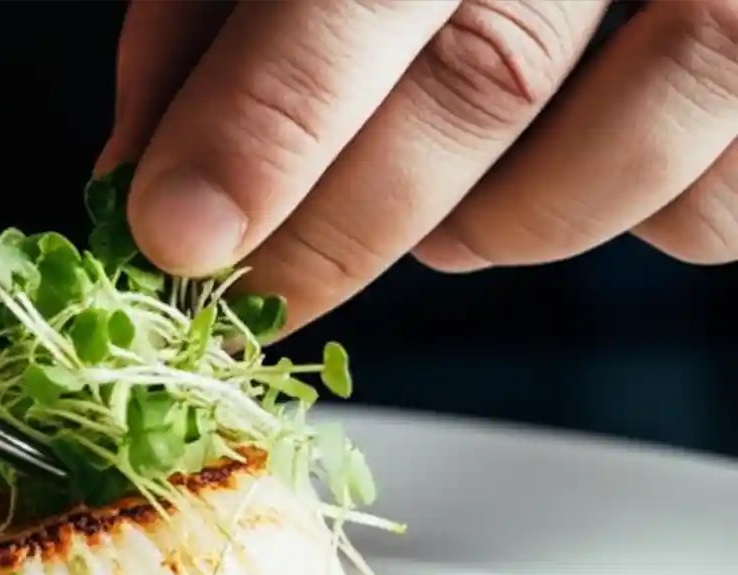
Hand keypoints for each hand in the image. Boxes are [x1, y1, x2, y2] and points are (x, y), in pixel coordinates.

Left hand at [96, 0, 737, 337]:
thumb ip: (212, 18)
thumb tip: (144, 169)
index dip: (264, 126)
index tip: (177, 236)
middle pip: (482, 84)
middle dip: (338, 229)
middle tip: (258, 296)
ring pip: (609, 162)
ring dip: (482, 232)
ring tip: (432, 219)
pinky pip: (706, 210)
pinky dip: (618, 225)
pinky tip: (556, 177)